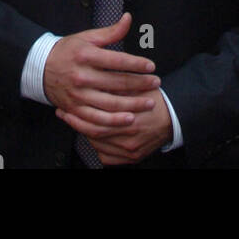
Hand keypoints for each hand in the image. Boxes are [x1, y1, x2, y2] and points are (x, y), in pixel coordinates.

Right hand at [44, 13, 159, 129]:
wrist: (41, 68)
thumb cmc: (68, 50)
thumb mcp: (87, 37)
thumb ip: (110, 32)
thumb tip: (128, 18)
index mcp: (86, 55)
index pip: (116, 61)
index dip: (136, 64)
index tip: (151, 66)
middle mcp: (82, 76)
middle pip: (116, 83)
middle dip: (139, 84)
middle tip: (156, 84)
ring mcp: (78, 95)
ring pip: (109, 104)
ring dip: (132, 105)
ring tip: (148, 103)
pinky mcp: (75, 110)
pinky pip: (96, 120)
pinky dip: (114, 122)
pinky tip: (128, 119)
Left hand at [59, 88, 173, 165]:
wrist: (174, 117)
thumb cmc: (156, 99)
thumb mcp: (137, 87)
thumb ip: (117, 86)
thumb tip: (95, 80)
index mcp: (129, 118)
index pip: (96, 119)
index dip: (79, 113)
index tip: (66, 106)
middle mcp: (129, 137)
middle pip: (95, 133)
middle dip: (77, 123)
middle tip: (64, 114)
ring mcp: (130, 150)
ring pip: (99, 145)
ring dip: (85, 134)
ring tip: (75, 122)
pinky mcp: (133, 158)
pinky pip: (108, 157)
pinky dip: (98, 148)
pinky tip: (92, 137)